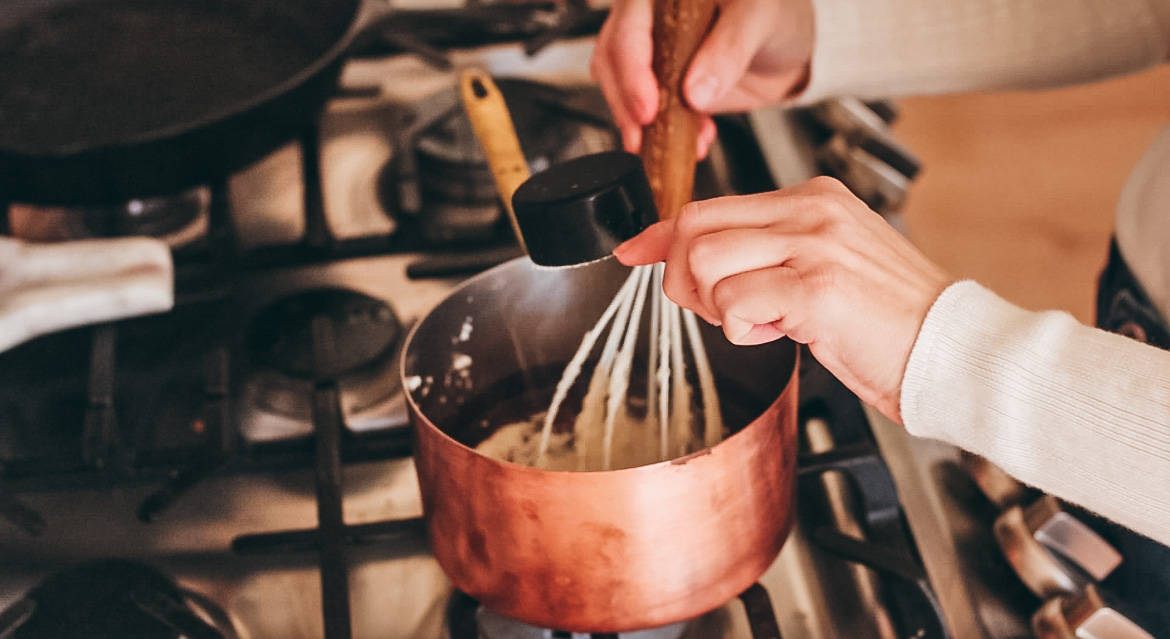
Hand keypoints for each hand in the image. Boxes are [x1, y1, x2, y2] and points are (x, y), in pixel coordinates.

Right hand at [591, 0, 814, 155]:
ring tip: (668, 145)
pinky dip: (664, 134)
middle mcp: (649, 18)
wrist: (788, 48)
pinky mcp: (661, 86)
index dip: (632, 69)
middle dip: (626, 103)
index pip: (630, 26)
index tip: (648, 107)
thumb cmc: (775, 15)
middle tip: (646, 131)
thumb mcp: (759, 19)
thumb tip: (695, 93)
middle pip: (613, 59)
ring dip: (642, 124)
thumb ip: (729, 50)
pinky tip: (694, 142)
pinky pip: (647, 112)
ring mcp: (652, 53)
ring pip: (621, 89)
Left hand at [613, 177, 952, 422]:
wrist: (953, 350)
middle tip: (723, 312)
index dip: (661, 235)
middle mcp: (812, 211)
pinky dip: (744, 330)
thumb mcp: (823, 267)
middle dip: (685, 280)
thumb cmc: (891, 320)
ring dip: (718, 308)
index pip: (709, 205)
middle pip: (693, 229)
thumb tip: (693, 259)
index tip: (634, 251)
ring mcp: (815, 246)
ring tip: (763, 322)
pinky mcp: (818, 289)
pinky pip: (736, 303)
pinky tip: (782, 334)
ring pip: (705, 263)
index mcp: (812, 199)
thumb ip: (766, 254)